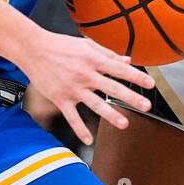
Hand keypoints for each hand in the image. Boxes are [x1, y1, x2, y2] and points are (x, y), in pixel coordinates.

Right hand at [11, 24, 153, 145]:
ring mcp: (73, 88)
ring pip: (95, 104)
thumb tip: (127, 60)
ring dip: (110, 115)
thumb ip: (108, 53)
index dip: (136, 76)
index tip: (150, 84)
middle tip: (146, 106)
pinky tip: (88, 140)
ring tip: (124, 124)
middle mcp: (85, 74)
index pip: (119, 69)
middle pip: (112, 88)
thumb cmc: (60, 45)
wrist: (33, 49)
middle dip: (131, 97)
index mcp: (93, 60)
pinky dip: (80, 129)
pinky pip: (72, 117)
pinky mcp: (61, 98)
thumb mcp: (86, 44)